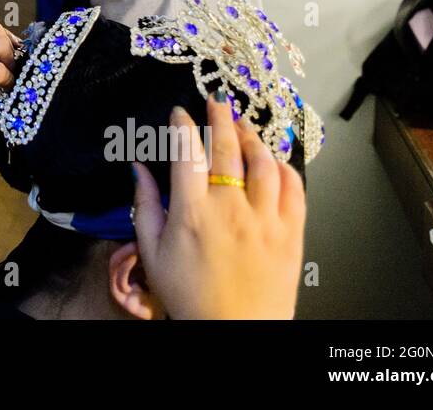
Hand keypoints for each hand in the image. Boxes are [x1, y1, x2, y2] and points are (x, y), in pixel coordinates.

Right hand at [131, 94, 306, 318]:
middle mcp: (231, 208)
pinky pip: (293, 188)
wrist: (235, 331)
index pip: (188, 151)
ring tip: (243, 125)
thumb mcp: (152, 252)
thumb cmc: (187, 293)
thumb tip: (139, 167)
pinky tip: (273, 161)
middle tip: (215, 102)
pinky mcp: (291, 232)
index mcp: (192, 212)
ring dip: (252, 137)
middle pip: (228, 146)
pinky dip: (284, 168)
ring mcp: (265, 219)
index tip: (179, 113)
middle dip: (220, 117)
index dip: (183, 125)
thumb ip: (145, 205)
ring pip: (264, 161)